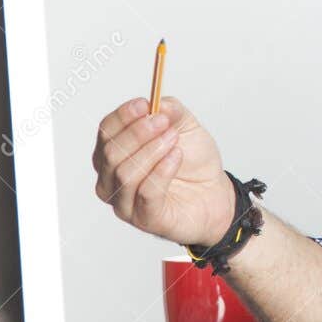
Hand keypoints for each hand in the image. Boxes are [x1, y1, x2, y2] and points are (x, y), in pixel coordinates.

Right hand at [92, 97, 235, 247]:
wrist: (215, 193)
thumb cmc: (193, 163)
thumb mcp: (185, 126)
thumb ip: (170, 111)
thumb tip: (157, 103)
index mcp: (115, 153)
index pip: (106, 132)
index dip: (123, 116)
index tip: (145, 104)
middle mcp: (112, 178)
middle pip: (110, 153)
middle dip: (138, 133)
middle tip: (164, 123)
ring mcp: (125, 202)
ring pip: (125, 173)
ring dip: (152, 151)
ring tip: (174, 140)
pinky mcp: (145, 218)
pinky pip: (146, 192)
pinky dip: (162, 171)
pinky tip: (176, 157)